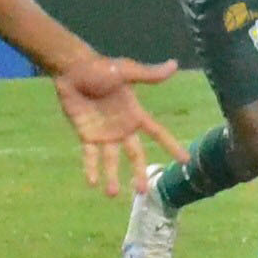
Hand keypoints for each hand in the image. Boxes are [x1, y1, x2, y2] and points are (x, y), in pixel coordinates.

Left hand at [51, 51, 184, 199]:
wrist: (71, 69)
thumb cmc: (99, 68)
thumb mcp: (126, 71)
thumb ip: (148, 74)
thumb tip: (174, 64)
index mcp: (135, 114)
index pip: (158, 133)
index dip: (172, 146)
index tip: (186, 161)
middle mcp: (122, 128)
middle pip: (135, 155)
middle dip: (139, 173)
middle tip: (143, 192)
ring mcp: (104, 133)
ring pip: (111, 160)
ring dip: (112, 177)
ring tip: (112, 194)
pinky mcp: (86, 134)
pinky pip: (90, 155)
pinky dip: (90, 168)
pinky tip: (92, 182)